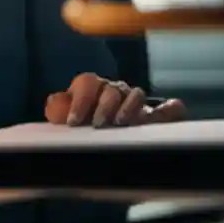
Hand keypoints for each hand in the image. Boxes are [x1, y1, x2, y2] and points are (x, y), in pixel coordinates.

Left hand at [44, 73, 186, 127]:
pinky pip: (170, 108)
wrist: (110, 140)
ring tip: (121, 123)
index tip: (73, 123)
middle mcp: (115, 91)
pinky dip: (169, 109)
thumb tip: (54, 104)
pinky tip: (166, 114)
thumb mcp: (68, 118)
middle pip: (111, 88)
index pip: (87, 82)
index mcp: (93, 88)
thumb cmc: (86, 126)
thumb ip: (59, 110)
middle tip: (96, 125)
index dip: (79, 100)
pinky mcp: (159, 115)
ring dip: (128, 106)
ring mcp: (138, 102)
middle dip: (103, 105)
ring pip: (136, 94)